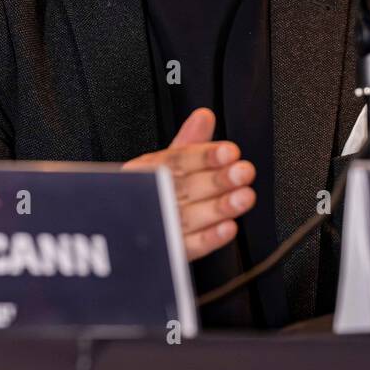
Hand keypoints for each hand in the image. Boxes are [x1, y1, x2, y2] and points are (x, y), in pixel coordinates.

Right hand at [122, 108, 255, 261]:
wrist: (125, 236)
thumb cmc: (151, 195)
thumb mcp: (165, 166)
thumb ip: (189, 144)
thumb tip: (204, 115)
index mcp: (148, 172)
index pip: (177, 162)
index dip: (204, 156)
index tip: (230, 151)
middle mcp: (152, 198)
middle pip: (186, 188)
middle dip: (218, 180)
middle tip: (244, 172)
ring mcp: (158, 226)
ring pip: (190, 217)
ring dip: (219, 207)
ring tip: (244, 197)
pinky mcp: (168, 254)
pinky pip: (188, 248)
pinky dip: (209, 238)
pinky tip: (228, 229)